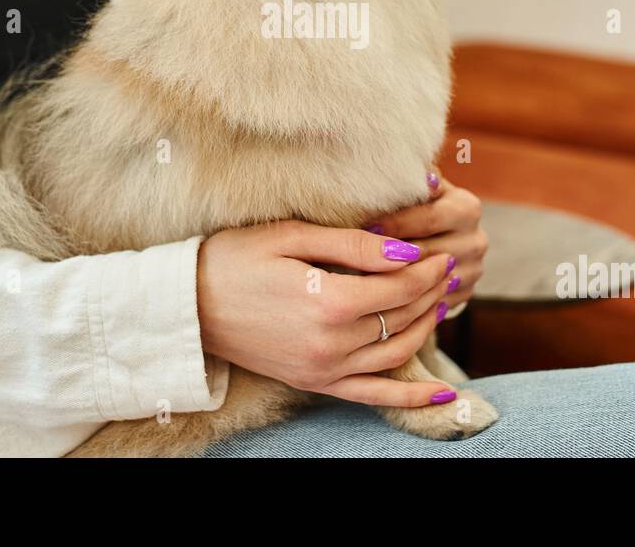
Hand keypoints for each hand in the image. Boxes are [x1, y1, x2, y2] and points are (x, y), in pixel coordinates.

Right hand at [197, 219, 456, 406]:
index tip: (440, 252)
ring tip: (438, 302)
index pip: (399, 286)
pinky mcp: (314, 383)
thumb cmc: (235, 258)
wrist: (188, 304)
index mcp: (327, 302)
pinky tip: (443, 397)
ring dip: (424, 327)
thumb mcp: (292, 236)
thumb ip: (353, 245)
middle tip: (446, 270)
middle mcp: (331, 344)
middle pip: (401, 317)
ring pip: (395, 353)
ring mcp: (323, 370)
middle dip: (430, 292)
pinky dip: (411, 399)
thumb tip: (408, 253)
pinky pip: (373, 396)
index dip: (426, 269)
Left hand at [368, 174, 484, 315]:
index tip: (365, 229)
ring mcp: (473, 270)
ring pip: (429, 281)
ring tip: (362, 279)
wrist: (439, 233)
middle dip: (391, 255)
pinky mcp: (465, 294)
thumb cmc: (417, 204)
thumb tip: (413, 176)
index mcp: (467, 208)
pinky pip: (432, 302)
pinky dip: (406, 300)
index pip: (429, 218)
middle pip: (429, 252)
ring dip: (396, 281)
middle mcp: (476, 240)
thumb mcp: (418, 188)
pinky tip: (379, 297)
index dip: (394, 223)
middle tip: (357, 258)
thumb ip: (412, 182)